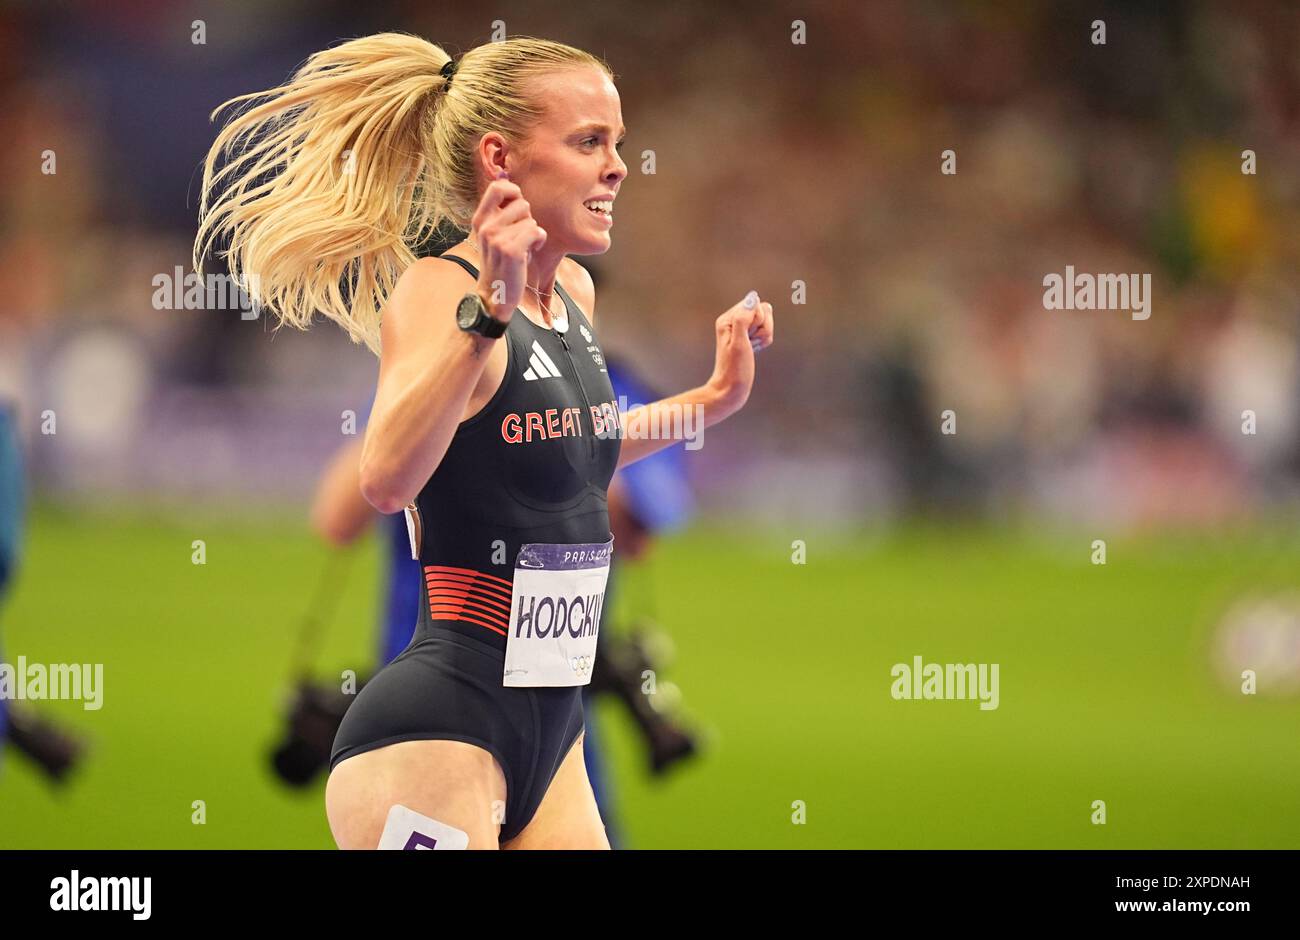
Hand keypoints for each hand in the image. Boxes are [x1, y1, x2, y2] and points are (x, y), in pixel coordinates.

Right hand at [468, 169, 546, 321]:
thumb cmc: (501, 262)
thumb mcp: (494, 233)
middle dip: (527, 218)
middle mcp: (486, 227)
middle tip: (519, 236)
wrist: (494, 294)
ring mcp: (497, 239)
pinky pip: (537, 232)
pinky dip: (538, 242)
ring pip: (531, 219)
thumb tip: (505, 177)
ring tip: (523, 247)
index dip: (514, 192)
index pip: (498, 188)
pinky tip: (529, 253)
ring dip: (533, 233)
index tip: (516, 207)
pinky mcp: (511, 251)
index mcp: (480, 220)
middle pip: (522, 203)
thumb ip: (500, 209)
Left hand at [705, 290, 773, 415]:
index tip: (747, 337)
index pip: (755, 305)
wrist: (731, 389)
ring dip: (764, 336)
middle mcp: (734, 321)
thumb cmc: (734, 368)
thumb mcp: (739, 342)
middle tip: (751, 343)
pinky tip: (754, 351)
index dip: (757, 321)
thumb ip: (744, 317)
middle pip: (763, 310)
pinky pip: (765, 332)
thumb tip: (753, 297)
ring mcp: (741, 329)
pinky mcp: (748, 337)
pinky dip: (764, 342)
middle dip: (763, 328)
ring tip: (753, 348)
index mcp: (727, 319)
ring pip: (766, 321)